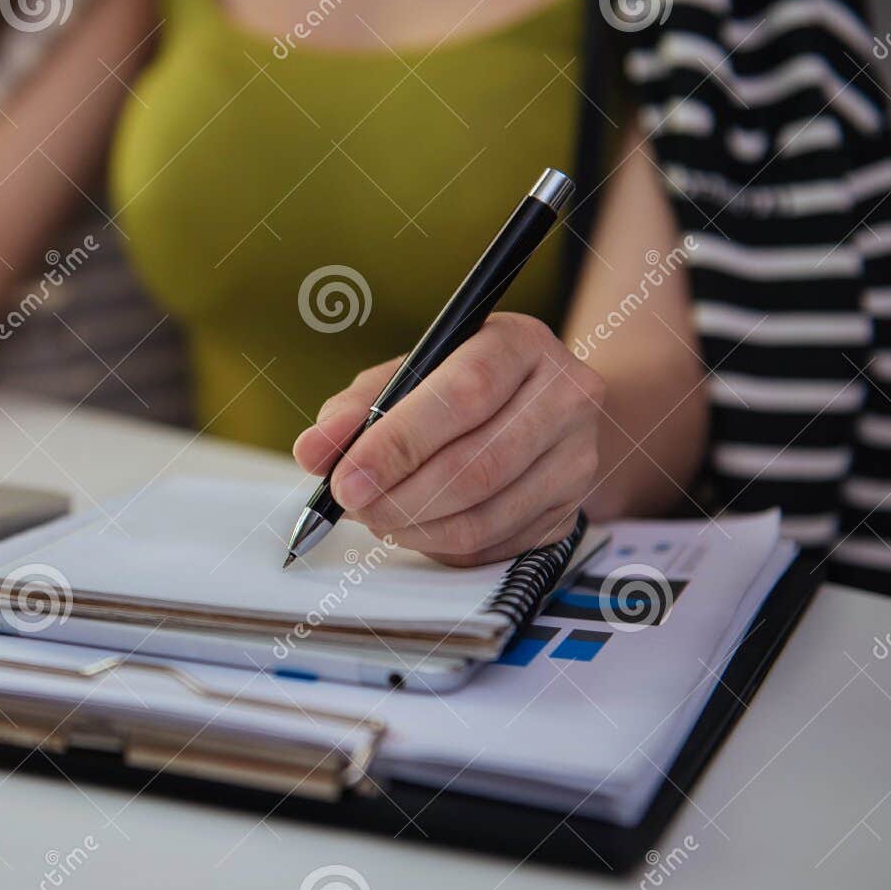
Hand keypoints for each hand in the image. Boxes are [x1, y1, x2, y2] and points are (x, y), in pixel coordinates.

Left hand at [292, 313, 603, 566]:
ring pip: (485, 514)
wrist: (542, 411)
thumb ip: (356, 409)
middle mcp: (565, 396)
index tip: (344, 476)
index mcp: (520, 344)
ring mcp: (577, 459)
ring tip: (373, 517)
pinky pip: (494, 545)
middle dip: (399, 495)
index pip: (465, 394)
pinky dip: (440, 545)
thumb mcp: (407, 376)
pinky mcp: (571, 512)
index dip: (399, 442)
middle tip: (350, 504)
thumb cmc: (459, 388)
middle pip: (478, 464)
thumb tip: (312, 451)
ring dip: (414, 527)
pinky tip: (413, 528)